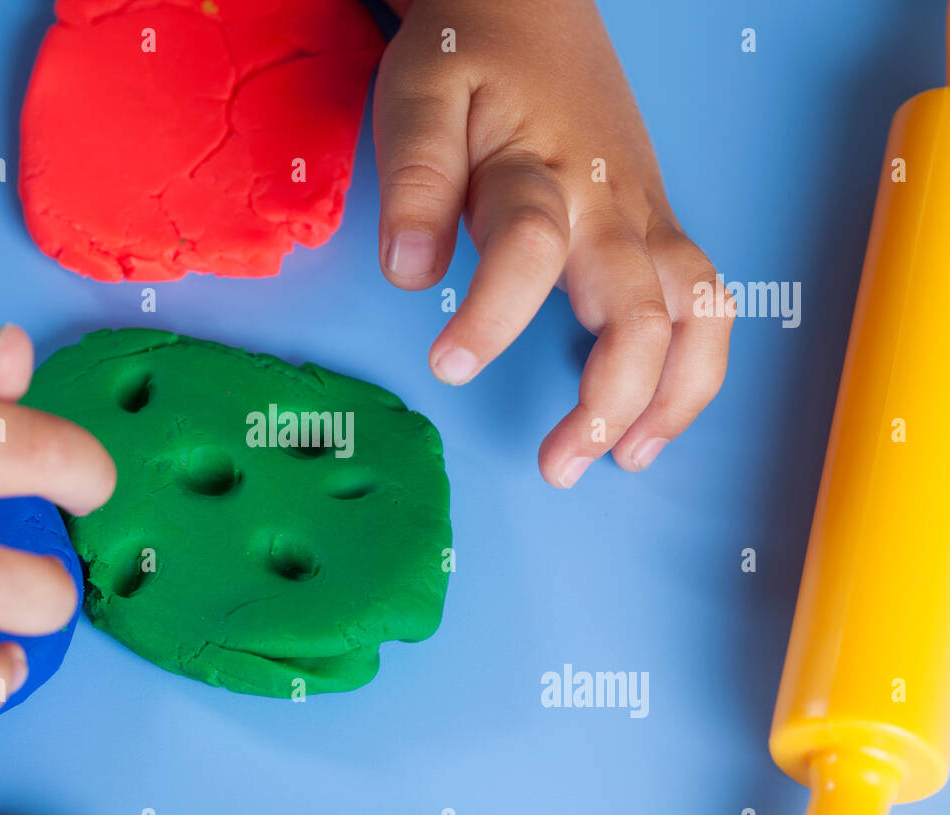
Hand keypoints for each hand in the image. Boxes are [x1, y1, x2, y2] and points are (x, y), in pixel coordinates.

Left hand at [376, 0, 734, 486]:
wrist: (532, 7)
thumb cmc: (471, 58)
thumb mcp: (420, 98)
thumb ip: (416, 180)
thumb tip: (411, 270)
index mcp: (543, 170)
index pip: (530, 248)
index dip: (492, 315)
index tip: (447, 367)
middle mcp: (612, 203)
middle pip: (642, 309)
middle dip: (610, 399)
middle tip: (556, 465)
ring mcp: (648, 216)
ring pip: (700, 312)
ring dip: (675, 395)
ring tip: (628, 460)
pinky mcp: (660, 225)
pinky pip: (706, 303)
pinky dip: (696, 366)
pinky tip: (658, 416)